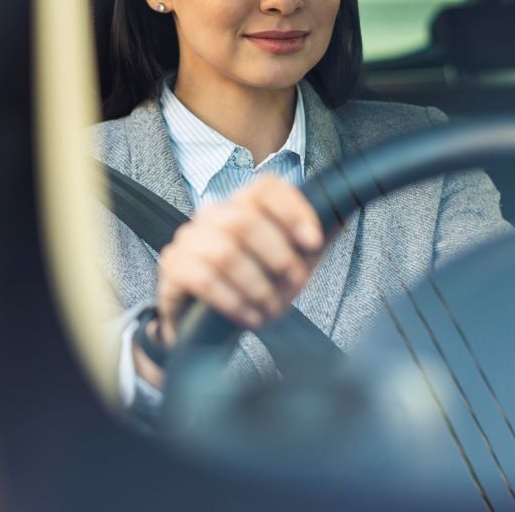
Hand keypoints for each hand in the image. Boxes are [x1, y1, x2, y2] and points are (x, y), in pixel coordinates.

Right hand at [154, 174, 329, 348]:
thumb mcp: (290, 266)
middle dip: (277, 256)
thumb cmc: (253, 289)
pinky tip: (248, 316)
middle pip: (245, 220)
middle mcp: (212, 217)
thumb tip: (342, 212)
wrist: (211, 327)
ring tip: (269, 307)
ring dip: (256, 285)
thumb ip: (313, 241)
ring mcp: (188, 241)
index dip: (293, 210)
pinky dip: (232, 300)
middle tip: (293, 282)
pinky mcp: (172, 269)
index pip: (265, 187)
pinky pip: (202, 278)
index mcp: (242, 207)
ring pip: (225, 252)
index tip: (312, 242)